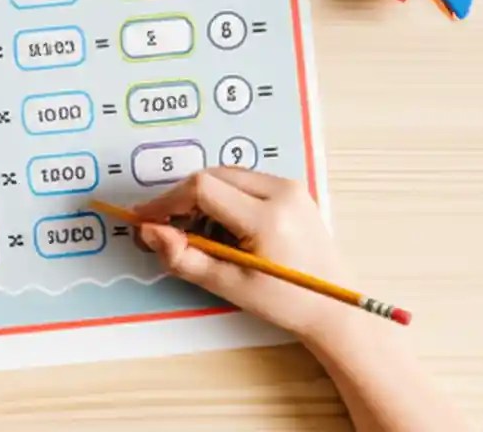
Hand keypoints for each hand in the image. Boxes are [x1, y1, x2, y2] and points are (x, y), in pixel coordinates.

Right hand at [134, 168, 349, 340]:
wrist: (334, 306)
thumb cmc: (286, 302)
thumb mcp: (229, 286)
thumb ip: (185, 258)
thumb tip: (150, 232)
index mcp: (268, 217)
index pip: (203, 188)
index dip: (167, 201)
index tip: (148, 219)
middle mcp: (282, 191)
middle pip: (212, 176)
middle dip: (183, 200)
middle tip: (170, 230)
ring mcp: (290, 187)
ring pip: (226, 176)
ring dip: (203, 199)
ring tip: (202, 236)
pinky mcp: (292, 189)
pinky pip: (244, 181)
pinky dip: (224, 198)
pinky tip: (224, 229)